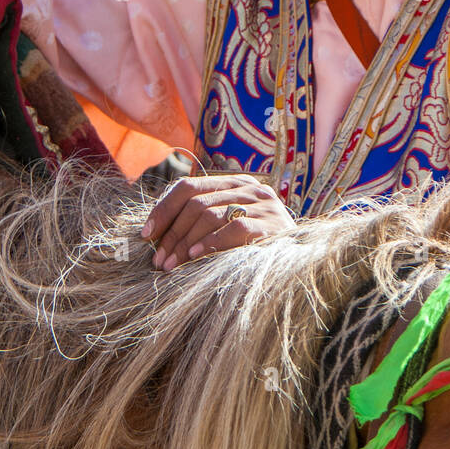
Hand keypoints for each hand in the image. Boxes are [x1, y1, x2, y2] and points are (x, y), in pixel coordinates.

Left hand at [142, 174, 295, 269]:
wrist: (303, 259)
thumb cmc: (257, 246)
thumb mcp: (229, 225)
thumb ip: (203, 219)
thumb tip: (155, 232)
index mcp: (234, 183)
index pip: (188, 187)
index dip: (163, 209)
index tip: (146, 235)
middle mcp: (249, 188)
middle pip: (196, 203)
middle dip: (171, 234)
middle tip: (158, 261)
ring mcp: (263, 204)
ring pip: (211, 215)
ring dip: (184, 242)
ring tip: (171, 265)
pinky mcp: (273, 224)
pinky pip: (235, 228)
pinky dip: (211, 243)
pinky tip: (195, 257)